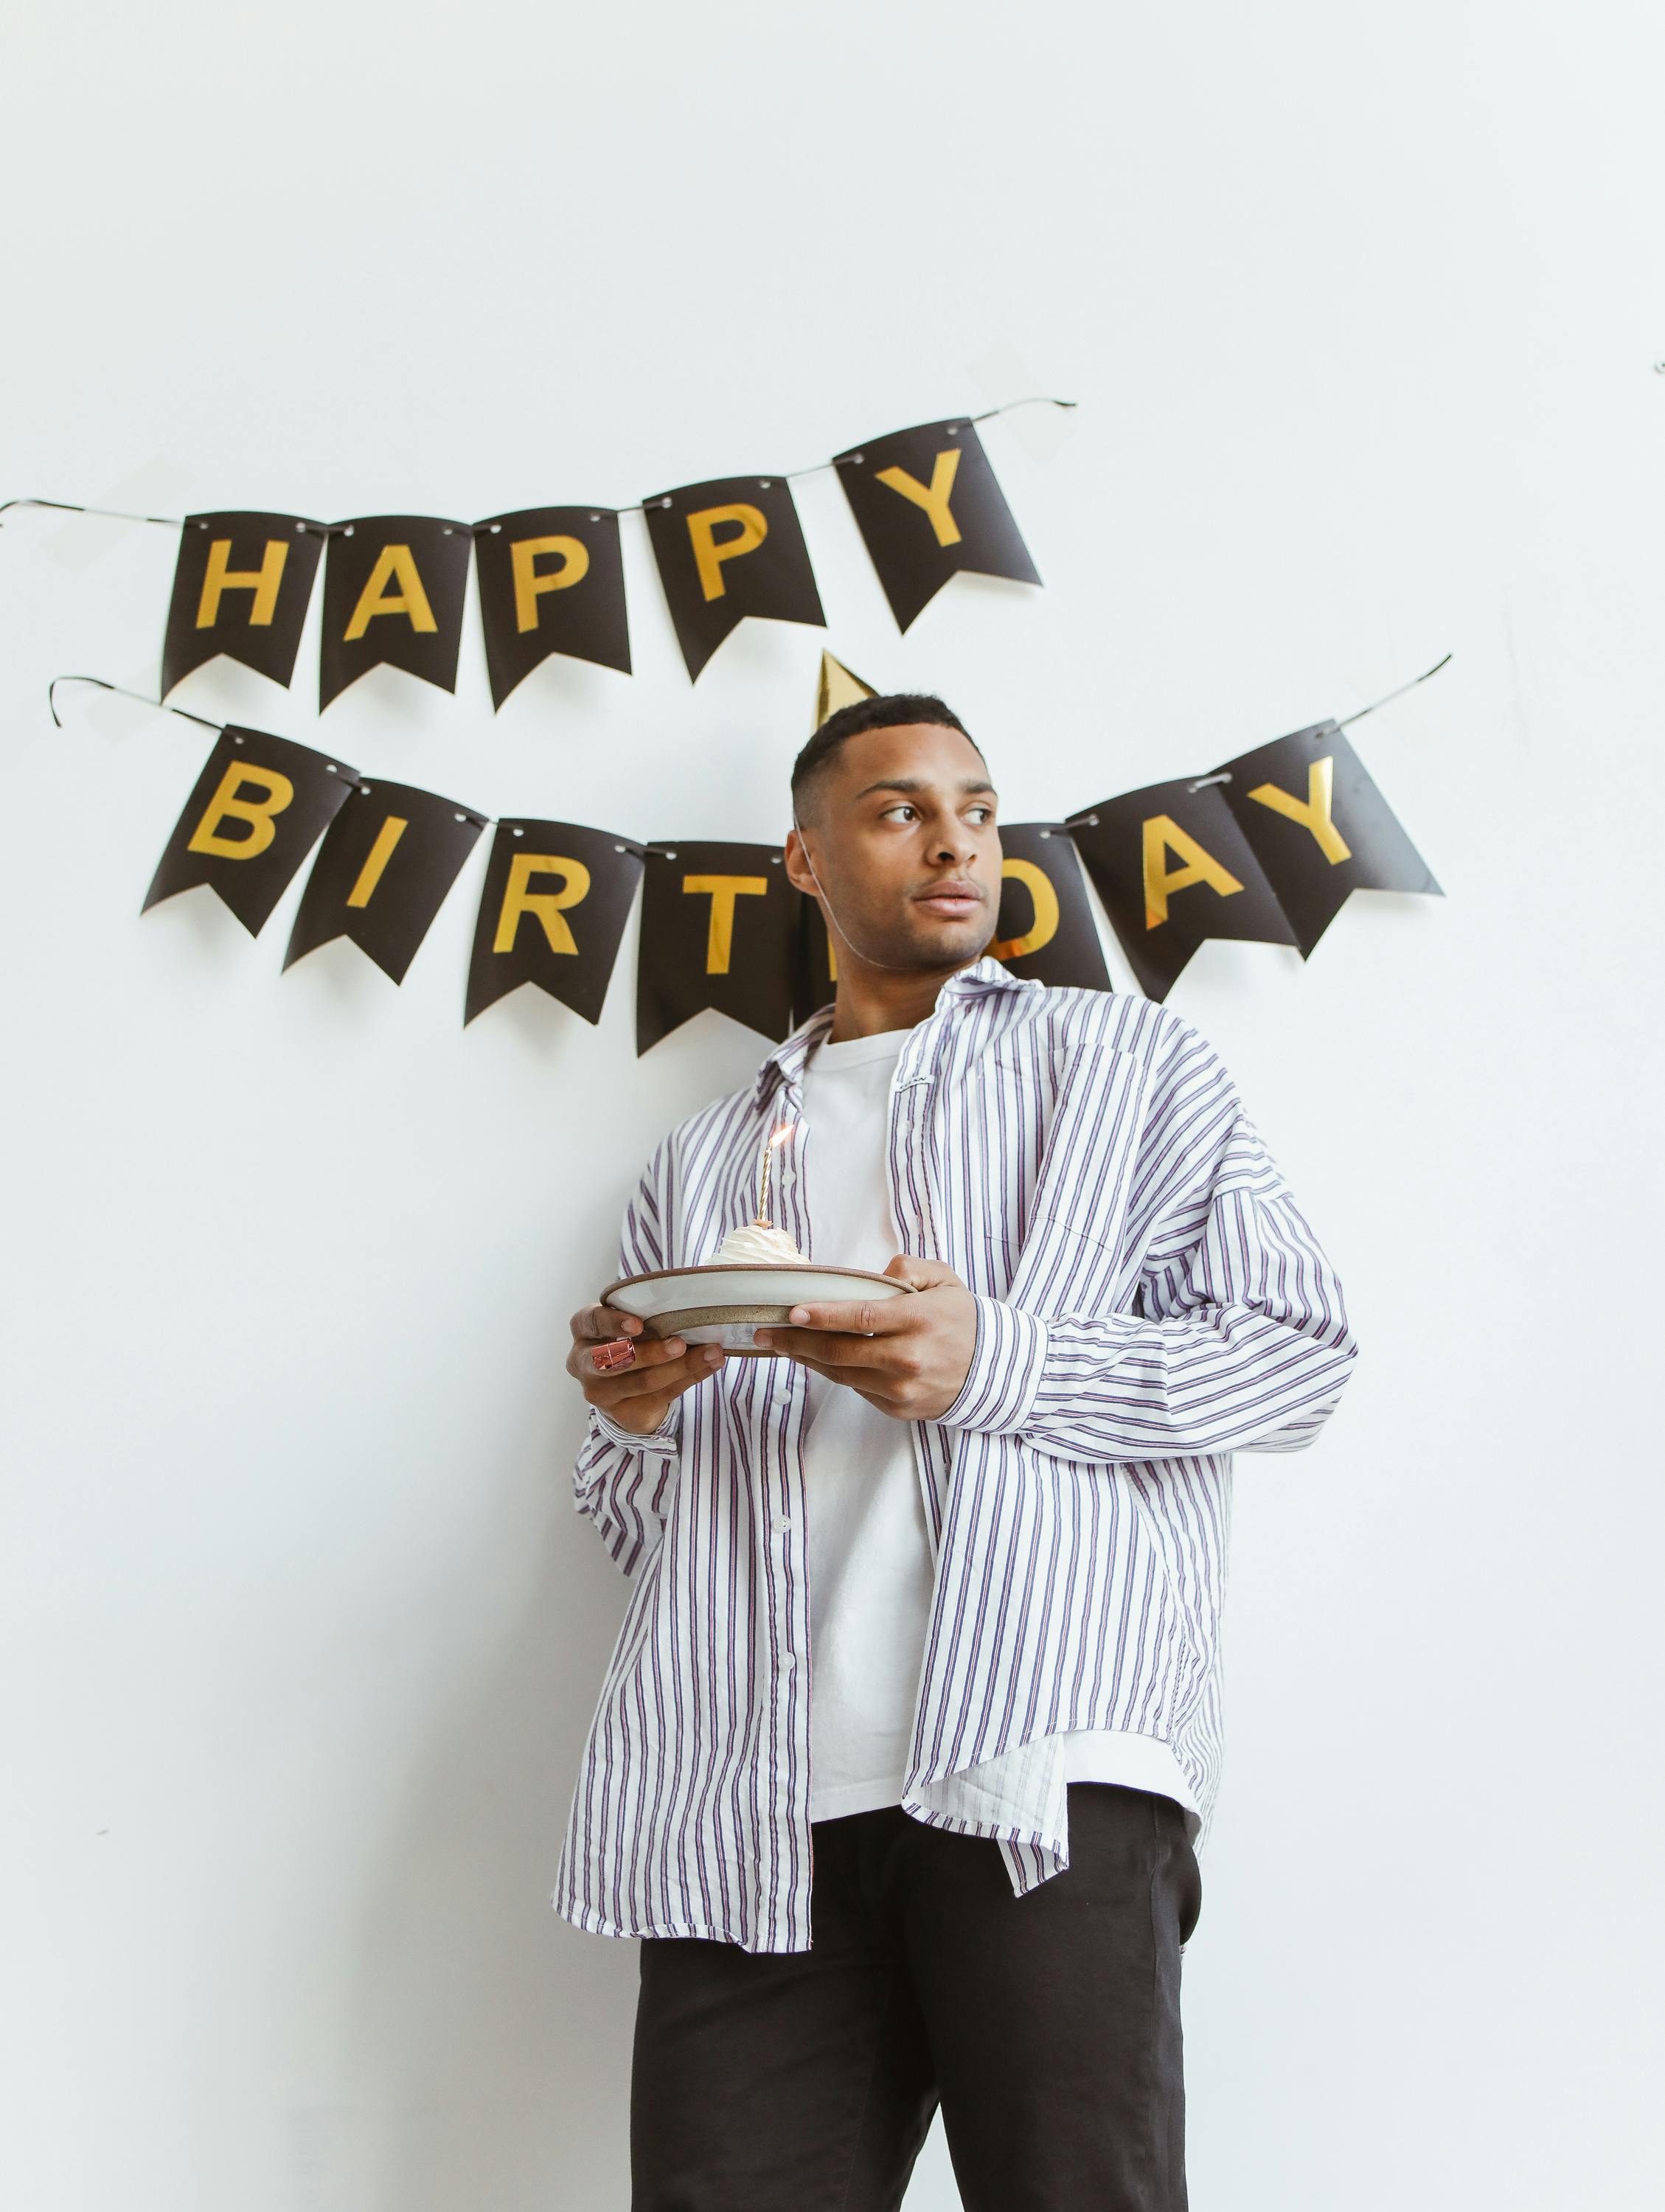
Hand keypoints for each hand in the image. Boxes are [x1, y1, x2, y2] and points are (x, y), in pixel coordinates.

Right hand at [566, 1305, 723, 1435]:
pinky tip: (711, 1364)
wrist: (623, 1390)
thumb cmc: (629, 1342)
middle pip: (612, 1360)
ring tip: (711, 1352)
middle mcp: (584, 1364)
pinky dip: (691, 1377)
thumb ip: (646, 1319)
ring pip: (644, 1382)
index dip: (613, 1323)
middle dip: (649, 1353)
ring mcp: (602, 1394)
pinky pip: (663, 1395)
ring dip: (682, 1366)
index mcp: (584, 1333)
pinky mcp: (624, 1413)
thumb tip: (692, 1311)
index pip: (591, 1323)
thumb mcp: (627, 1327)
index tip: (639, 1325)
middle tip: (679, 1344)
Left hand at [754, 1255, 976, 1420]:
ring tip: (780, 1344)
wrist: (992, 1370)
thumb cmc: (961, 1319)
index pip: (861, 1318)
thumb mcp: (944, 1280)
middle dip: (796, 1342)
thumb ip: (907, 1268)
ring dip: (806, 1359)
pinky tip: (814, 1359)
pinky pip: (856, 1389)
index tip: (792, 1312)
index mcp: (919, 1320)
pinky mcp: (898, 1408)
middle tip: (765, 1332)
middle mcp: (909, 1358)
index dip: (823, 1316)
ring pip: (841, 1373)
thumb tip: (872, 1275)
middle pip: (840, 1351)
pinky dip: (833, 1373)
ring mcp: (902, 1389)